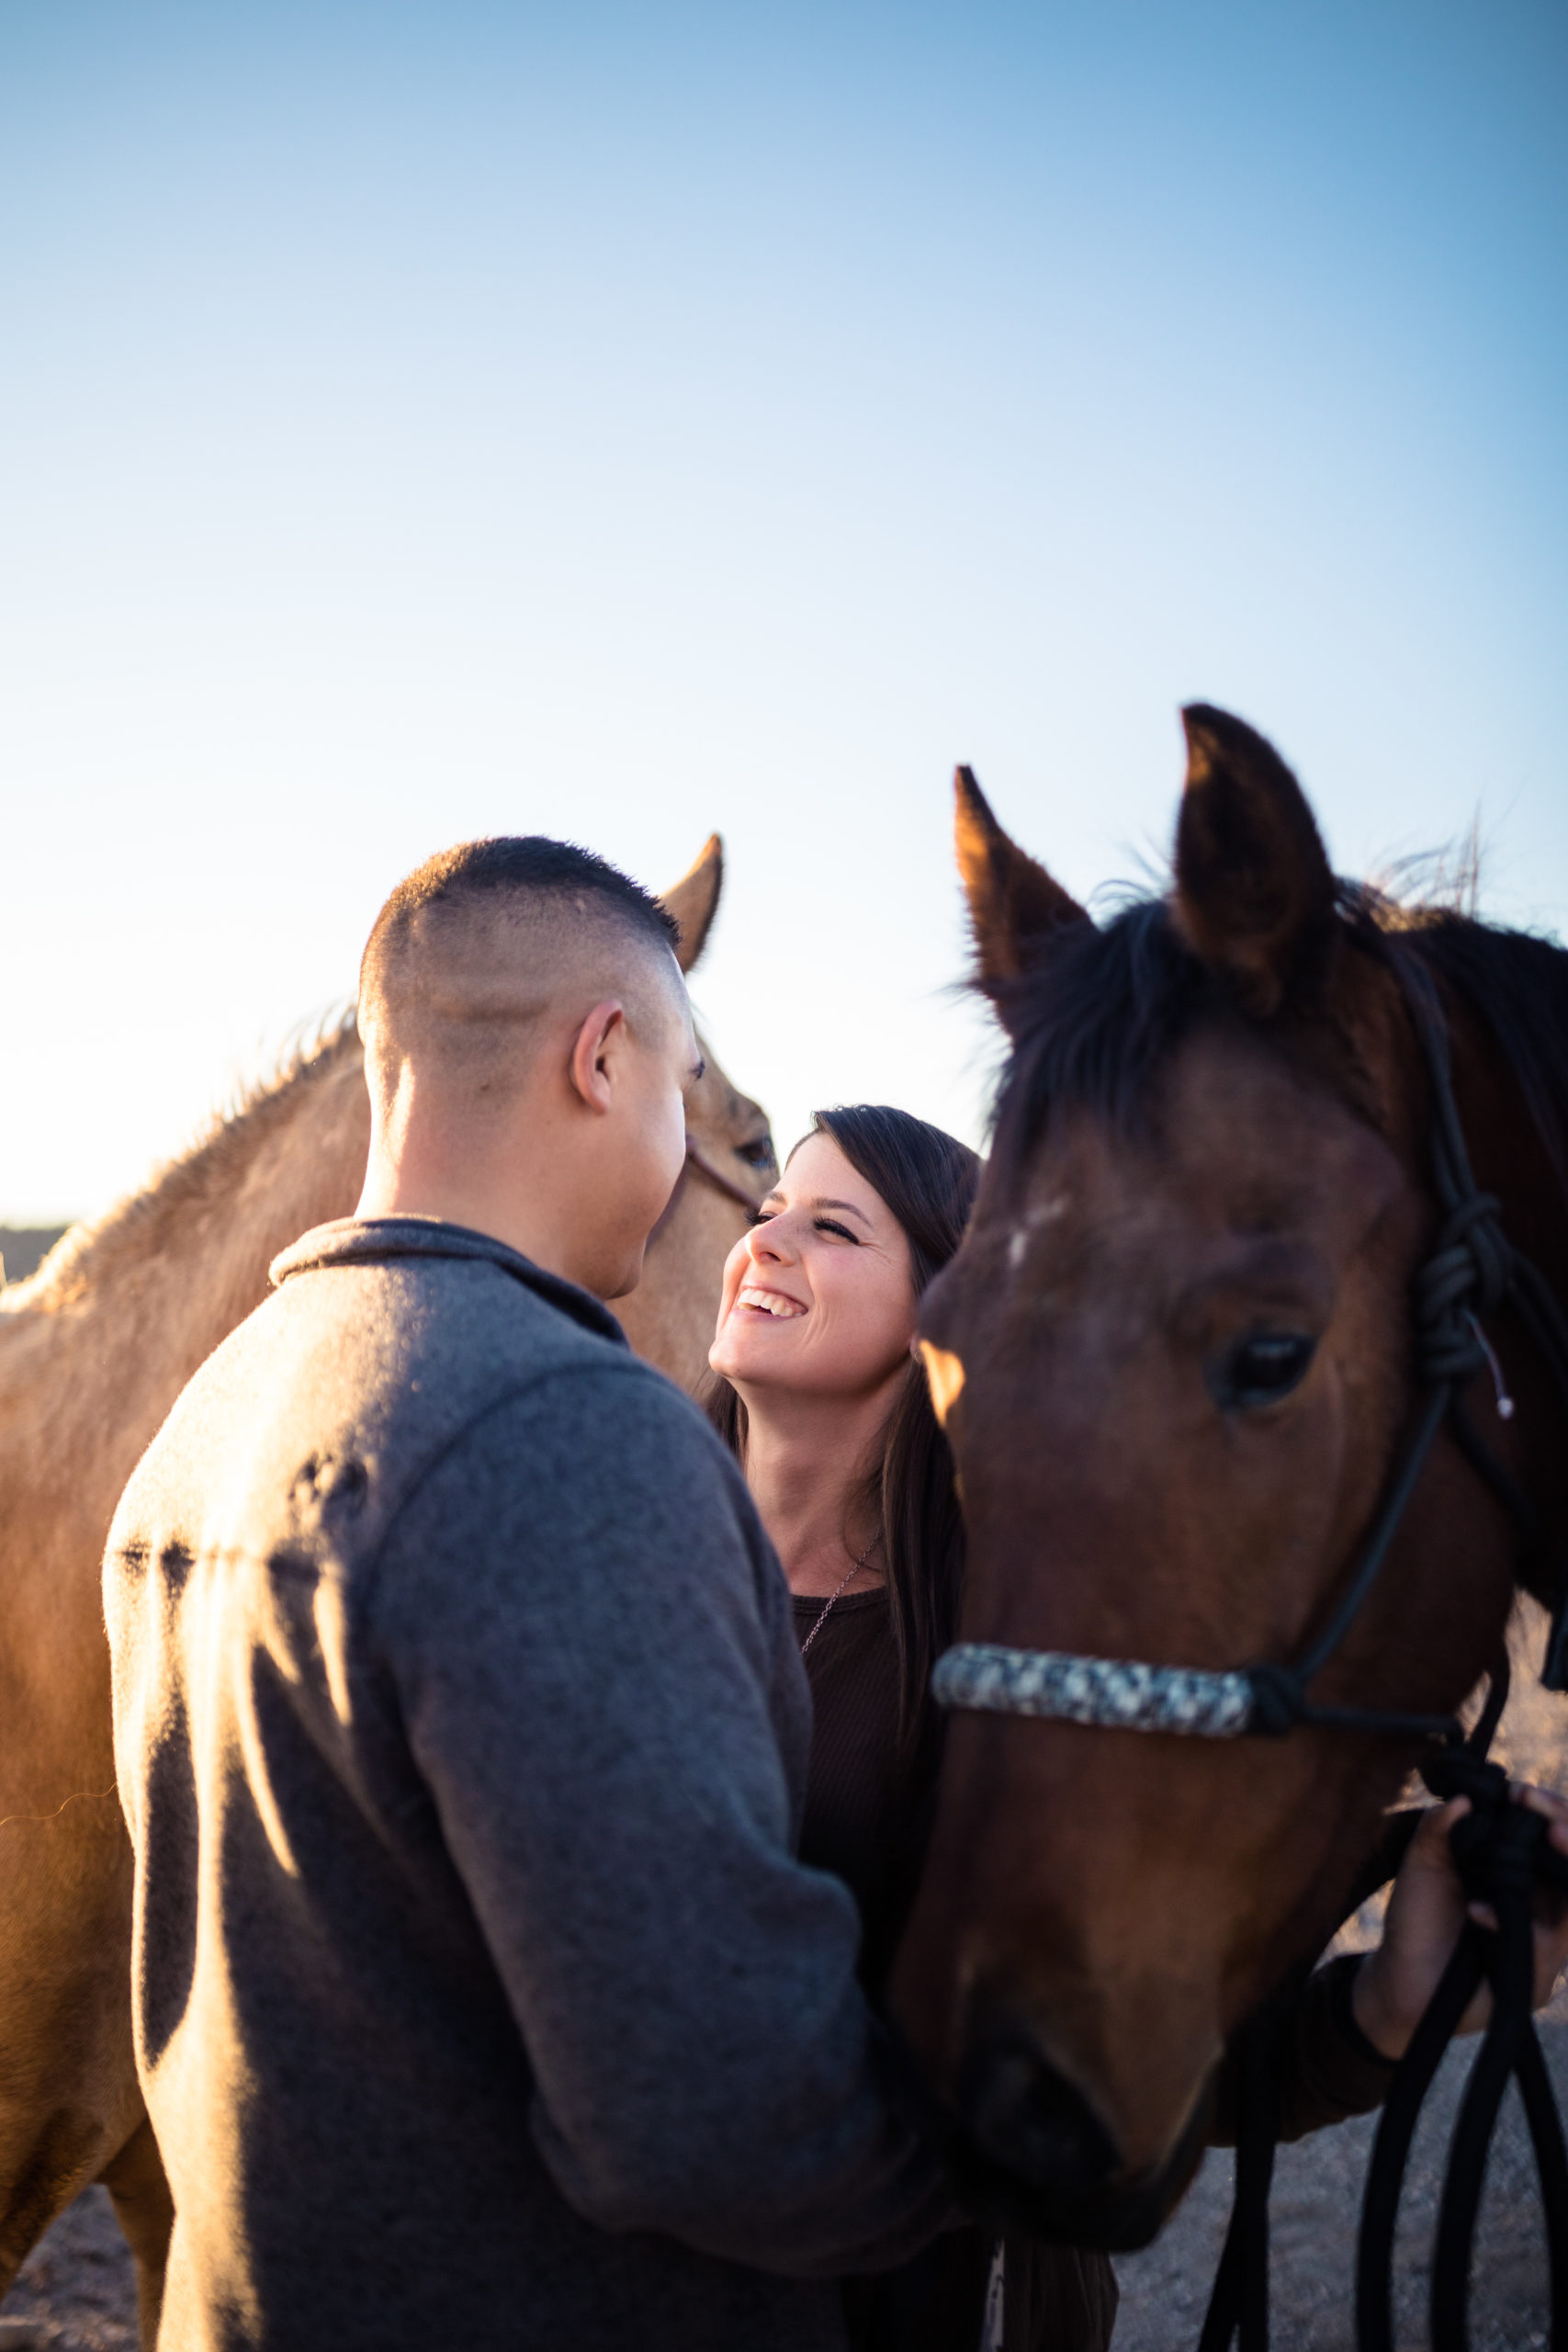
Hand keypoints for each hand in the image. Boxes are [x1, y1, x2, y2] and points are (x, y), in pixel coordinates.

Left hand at [1351, 1786, 1567, 2062]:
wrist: (1399, 1979)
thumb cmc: (1417, 1918)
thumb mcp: (1422, 1864)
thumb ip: (1439, 1829)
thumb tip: (1465, 1799)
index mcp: (1523, 1874)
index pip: (1556, 1840)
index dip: (1554, 1813)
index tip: (1524, 1793)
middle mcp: (1542, 1907)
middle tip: (1548, 1816)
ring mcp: (1544, 1944)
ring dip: (1566, 1867)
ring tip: (1549, 1835)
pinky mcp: (1535, 1980)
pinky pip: (1544, 1950)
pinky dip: (1514, 1927)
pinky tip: (1477, 1912)